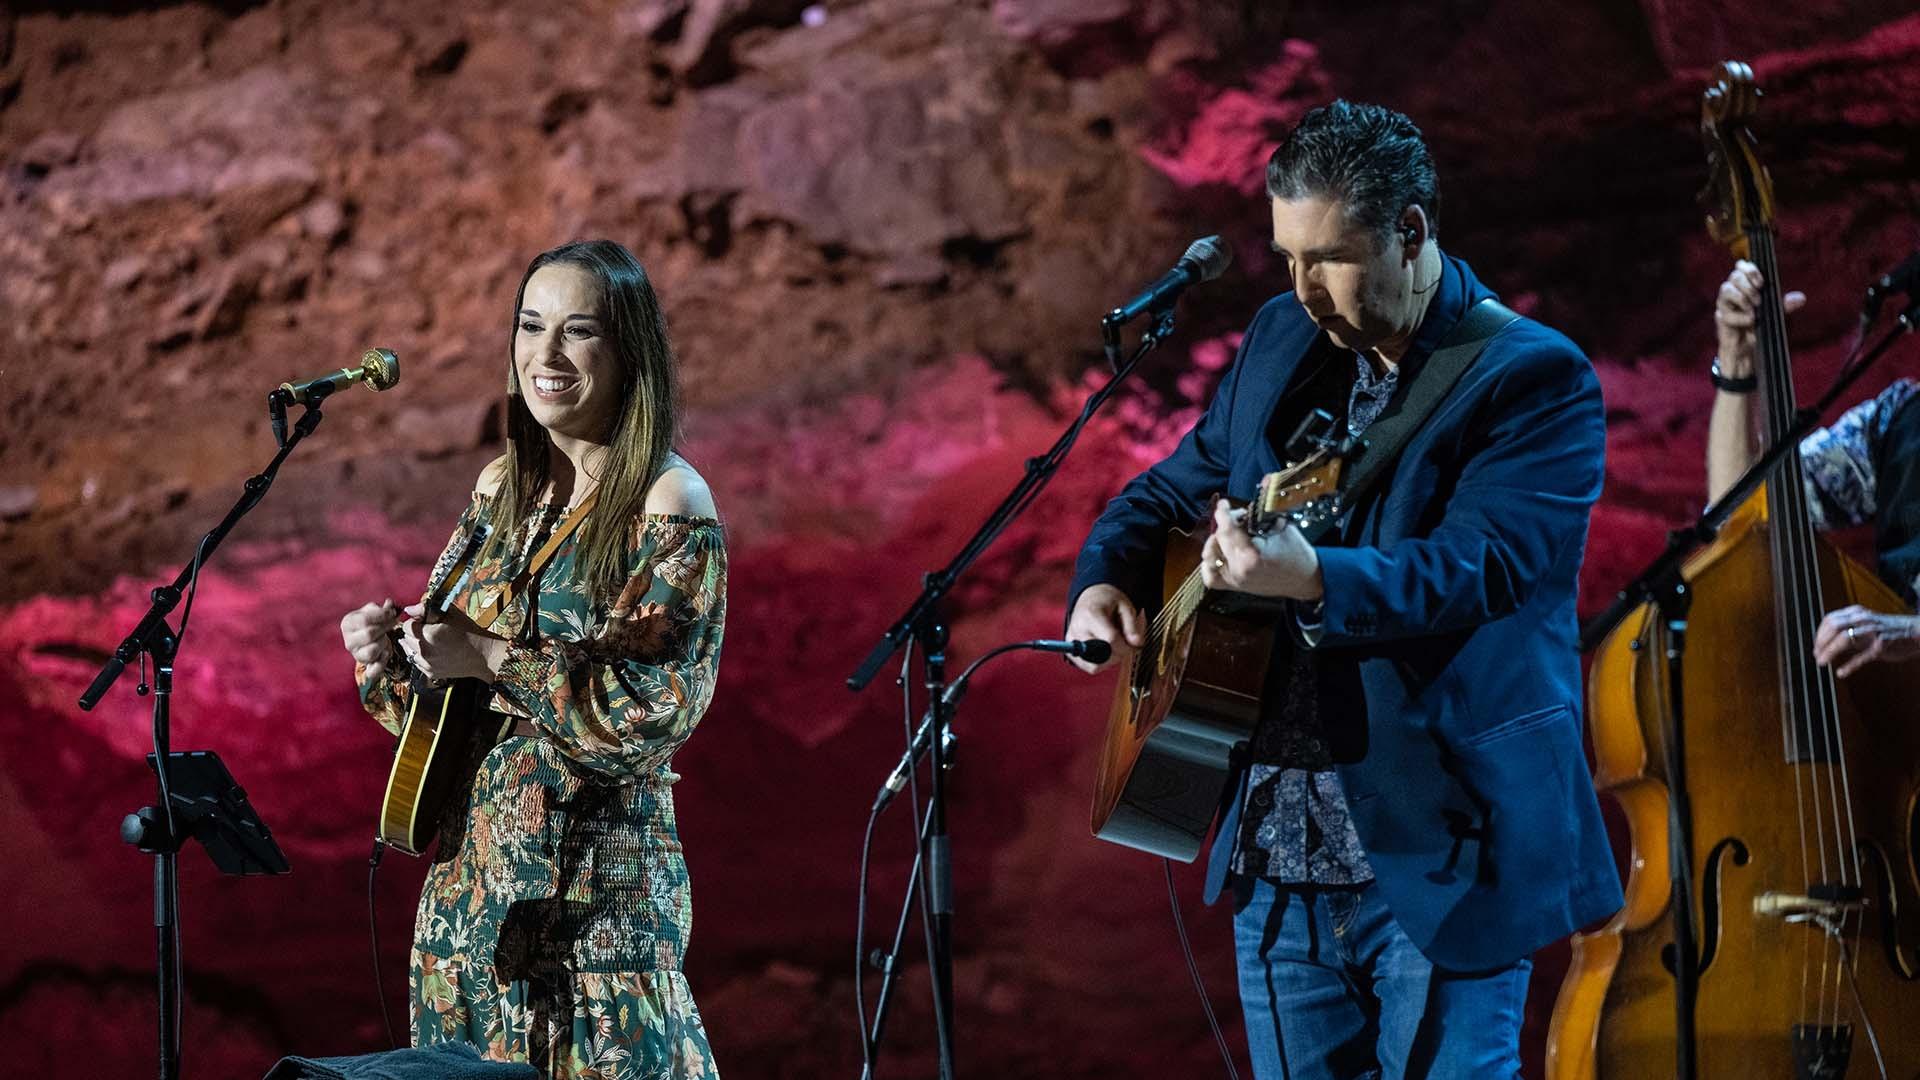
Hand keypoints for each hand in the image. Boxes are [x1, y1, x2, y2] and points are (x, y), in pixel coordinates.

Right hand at [341, 598, 401, 681]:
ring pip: (370, 652)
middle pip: (368, 634)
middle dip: (384, 628)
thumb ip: (384, 608)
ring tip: (385, 638)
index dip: (382, 616)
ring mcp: (356, 656)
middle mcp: (349, 641)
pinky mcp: (366, 668)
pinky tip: (386, 652)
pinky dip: (382, 663)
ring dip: (383, 643)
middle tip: (392, 624)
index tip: (392, 613)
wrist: (372, 639)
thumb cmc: (374, 622)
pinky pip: (372, 671)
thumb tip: (390, 604)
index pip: (364, 620)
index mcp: (348, 624)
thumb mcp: (376, 611)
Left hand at [396, 602, 510, 683]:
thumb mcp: (450, 613)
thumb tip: (408, 609)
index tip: (422, 621)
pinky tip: (431, 651)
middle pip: (406, 638)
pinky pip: (415, 662)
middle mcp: (424, 651)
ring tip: (428, 641)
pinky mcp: (430, 673)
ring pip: (408, 651)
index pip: (406, 625)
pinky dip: (420, 656)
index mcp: (428, 634)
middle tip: (427, 630)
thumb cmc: (469, 631)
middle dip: (413, 632)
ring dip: (414, 645)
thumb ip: (425, 609)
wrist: (483, 655)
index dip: (414, 621)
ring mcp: (426, 664)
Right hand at [1065, 583, 1143, 673]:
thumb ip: (1132, 626)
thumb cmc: (1108, 602)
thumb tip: (1136, 644)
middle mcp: (1078, 629)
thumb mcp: (1125, 606)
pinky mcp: (1070, 650)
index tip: (1132, 643)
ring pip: (1094, 666)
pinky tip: (1106, 651)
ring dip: (1110, 661)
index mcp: (1091, 614)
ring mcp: (1072, 641)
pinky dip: (1101, 664)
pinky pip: (1088, 667)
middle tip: (1123, 643)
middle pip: (1101, 656)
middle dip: (1118, 654)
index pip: (1111, 640)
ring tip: (1113, 646)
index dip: (1126, 646)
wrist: (1091, 598)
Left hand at [1199, 499, 1322, 600]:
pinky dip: (1210, 563)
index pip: (1226, 529)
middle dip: (1225, 523)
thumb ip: (1265, 508)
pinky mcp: (1233, 585)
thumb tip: (1263, 483)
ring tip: (1229, 535)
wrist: (1304, 579)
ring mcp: (1234, 579)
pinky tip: (1219, 553)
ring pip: (1209, 555)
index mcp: (1252, 555)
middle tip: (1238, 518)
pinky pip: (1209, 576)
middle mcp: (1239, 569)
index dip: (1223, 512)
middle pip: (1218, 538)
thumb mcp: (1282, 525)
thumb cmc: (1296, 554)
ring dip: (1216, 540)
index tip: (1223, 505)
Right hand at [1714, 259, 1805, 378]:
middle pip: (1734, 276)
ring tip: (1754, 310)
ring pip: (1726, 289)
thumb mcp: (1777, 316)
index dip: (1750, 269)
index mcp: (1748, 286)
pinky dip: (1739, 316)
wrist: (1750, 351)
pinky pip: (1726, 312)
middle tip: (1759, 299)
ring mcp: (1726, 304)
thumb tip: (1800, 298)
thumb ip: (1785, 306)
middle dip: (1747, 285)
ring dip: (1742, 297)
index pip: (1742, 267)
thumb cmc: (1762, 329)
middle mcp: (1735, 292)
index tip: (1761, 282)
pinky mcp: (1721, 318)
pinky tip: (1749, 322)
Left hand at [1813, 605, 1919, 677]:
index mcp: (1857, 613)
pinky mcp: (1882, 645)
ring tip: (1822, 662)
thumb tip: (1823, 644)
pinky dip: (1849, 666)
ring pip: (1844, 638)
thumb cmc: (1887, 630)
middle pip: (1834, 627)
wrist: (1916, 632)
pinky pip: (1862, 656)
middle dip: (1821, 643)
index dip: (1819, 634)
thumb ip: (1847, 632)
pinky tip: (1841, 673)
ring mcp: (1873, 631)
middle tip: (1816, 655)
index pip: (1830, 620)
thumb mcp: (1865, 626)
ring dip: (1829, 652)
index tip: (1816, 646)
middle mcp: (1863, 619)